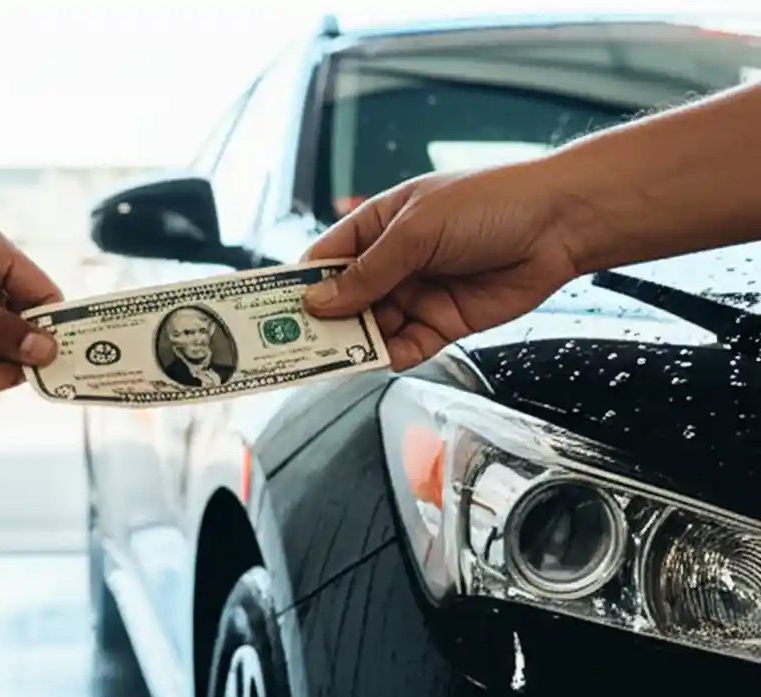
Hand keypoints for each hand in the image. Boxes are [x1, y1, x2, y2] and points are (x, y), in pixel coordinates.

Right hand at [301, 163, 588, 369]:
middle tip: (296, 344)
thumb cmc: (490, 203)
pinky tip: (379, 357)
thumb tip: (321, 301)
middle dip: (322, 320)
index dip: (299, 284)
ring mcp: (417, 293)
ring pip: (371, 327)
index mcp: (378, 226)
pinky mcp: (443, 322)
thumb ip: (369, 272)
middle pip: (344, 300)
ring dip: (355, 341)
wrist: (560, 224)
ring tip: (335, 355)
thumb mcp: (416, 230)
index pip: (325, 260)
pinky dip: (390, 355)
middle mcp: (393, 262)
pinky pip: (405, 346)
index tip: (273, 309)